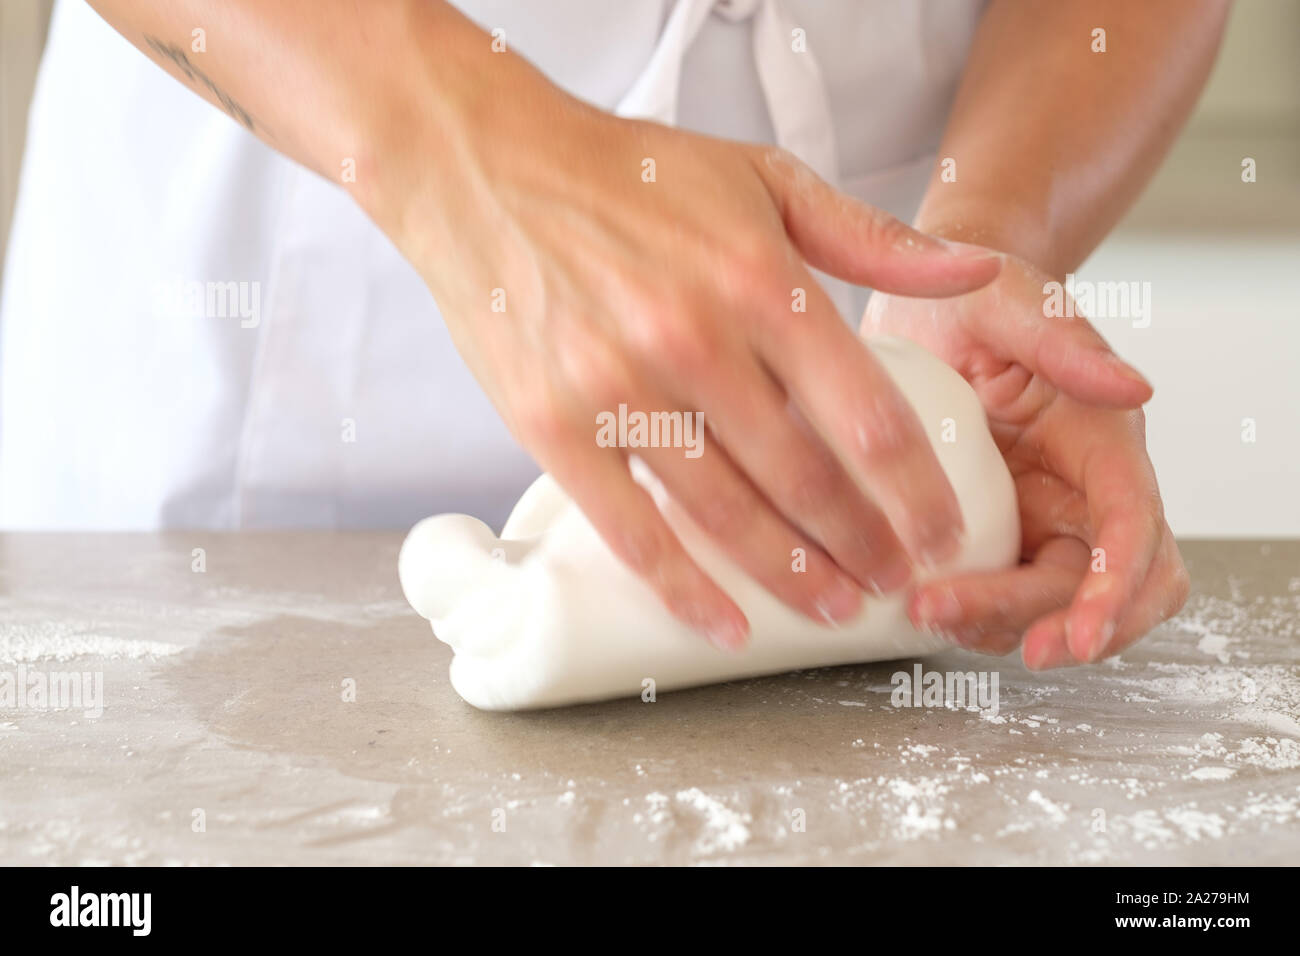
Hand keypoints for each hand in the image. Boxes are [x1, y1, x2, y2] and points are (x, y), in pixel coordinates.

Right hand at [371, 56, 1002, 647]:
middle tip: (897, 583)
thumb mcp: (766, 179)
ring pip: (726, 514)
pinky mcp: (554, 429)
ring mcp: (618, 391)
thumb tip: (975, 272)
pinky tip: (726, 624)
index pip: (868, 414)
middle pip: (805, 478)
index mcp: (760, 280)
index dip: (916, 491)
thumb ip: (874, 235)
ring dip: (792, 575)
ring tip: (836, 607)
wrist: (490, 172)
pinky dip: (683, 588)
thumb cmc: (635, 178)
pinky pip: (631, 530)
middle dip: (865, 544)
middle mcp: (694, 340)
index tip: (942, 532)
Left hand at [862, 254, 1189, 667]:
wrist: (916, 305)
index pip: (1132, 528)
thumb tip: (1137, 387)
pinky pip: (994, 594)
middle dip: (1050, 623)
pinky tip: (914, 605)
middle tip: (976, 632)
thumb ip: (1064, 341)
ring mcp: (1034, 517)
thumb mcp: (1008, 300)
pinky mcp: (989, 533)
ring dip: (999, 625)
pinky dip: (967, 612)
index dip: (1114, 588)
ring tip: (927, 614)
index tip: (1079, 634)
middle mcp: (1079, 489)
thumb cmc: (969, 295)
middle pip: (1095, 584)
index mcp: (1103, 439)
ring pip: (1045, 603)